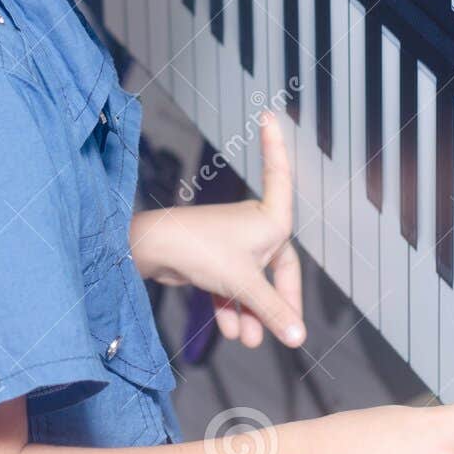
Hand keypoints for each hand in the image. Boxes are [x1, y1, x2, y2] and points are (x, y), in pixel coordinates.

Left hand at [130, 111, 303, 347]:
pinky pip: (233, 285)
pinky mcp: (214, 261)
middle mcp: (253, 227)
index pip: (281, 175)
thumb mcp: (245, 284)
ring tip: (248, 341)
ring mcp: (232, 245)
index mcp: (269, 218)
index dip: (277, 146)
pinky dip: (233, 306)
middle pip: (278, 265)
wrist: (154, 258)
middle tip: (281, 335)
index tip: (269, 112)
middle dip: (275, 301)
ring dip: (252, 311)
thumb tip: (299, 338)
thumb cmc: (201, 252)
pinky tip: (231, 331)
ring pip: (253, 281)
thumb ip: (274, 311)